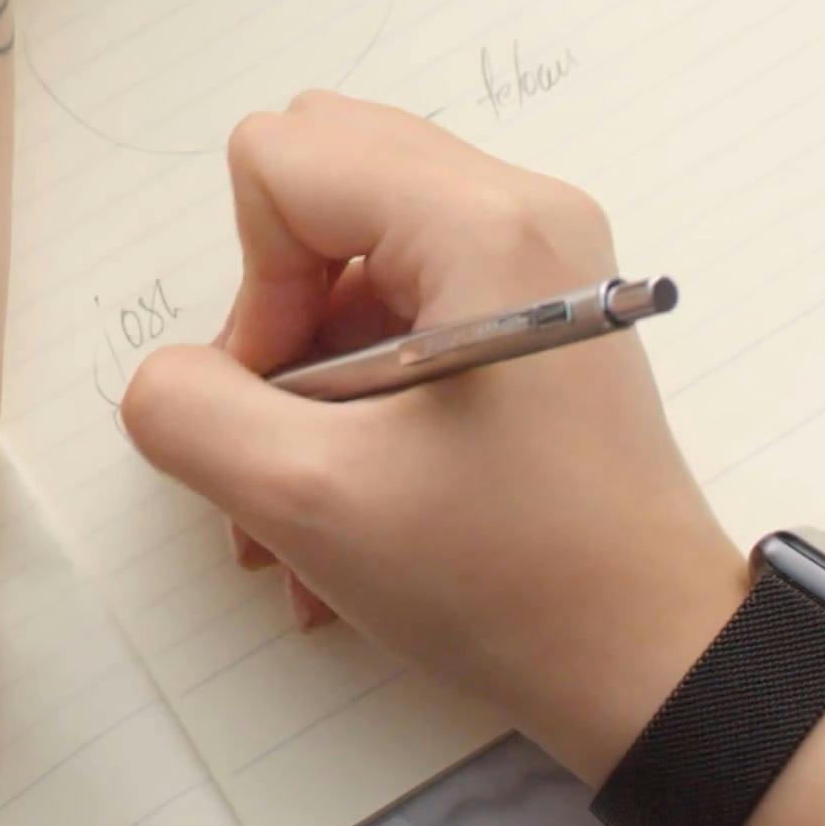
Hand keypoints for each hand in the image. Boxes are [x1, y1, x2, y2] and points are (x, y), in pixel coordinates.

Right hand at [120, 94, 750, 782]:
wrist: (655, 664)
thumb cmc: (505, 577)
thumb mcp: (311, 503)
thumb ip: (193, 413)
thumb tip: (169, 377)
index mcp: (482, 222)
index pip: (285, 160)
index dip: (250, 285)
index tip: (282, 404)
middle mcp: (522, 209)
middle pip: (325, 179)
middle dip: (273, 316)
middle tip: (289, 432)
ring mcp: (540, 259)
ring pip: (358, 251)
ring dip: (308, 374)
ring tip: (304, 513)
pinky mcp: (542, 314)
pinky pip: (409, 301)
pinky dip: (360, 391)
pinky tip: (353, 510)